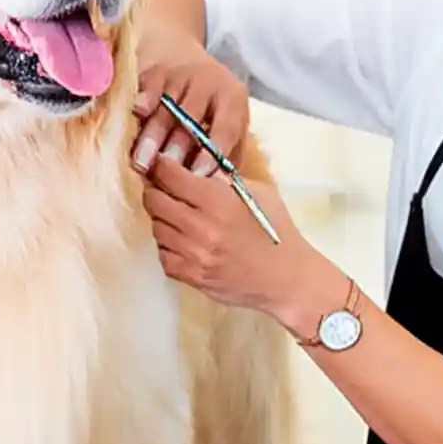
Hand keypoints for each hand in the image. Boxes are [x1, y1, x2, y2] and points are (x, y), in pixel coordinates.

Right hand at [131, 27, 250, 176]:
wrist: (183, 57)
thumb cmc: (210, 105)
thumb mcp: (230, 123)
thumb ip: (228, 154)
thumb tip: (222, 188)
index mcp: (232, 98)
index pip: (225, 128)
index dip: (212, 153)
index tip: (198, 175)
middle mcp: (208, 83)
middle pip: (191, 119)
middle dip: (176, 149)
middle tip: (164, 174)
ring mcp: (180, 75)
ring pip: (166, 109)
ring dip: (153, 136)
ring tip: (141, 163)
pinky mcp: (155, 71)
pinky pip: (147, 87)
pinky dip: (142, 100)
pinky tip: (135, 115)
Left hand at [140, 155, 337, 324]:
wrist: (287, 278)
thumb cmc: (276, 232)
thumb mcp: (258, 193)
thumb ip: (224, 179)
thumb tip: (196, 166)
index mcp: (220, 202)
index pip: (171, 177)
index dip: (162, 167)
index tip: (161, 165)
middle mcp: (203, 228)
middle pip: (155, 201)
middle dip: (156, 191)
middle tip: (163, 189)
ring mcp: (196, 255)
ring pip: (157, 229)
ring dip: (162, 220)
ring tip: (177, 217)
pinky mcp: (194, 277)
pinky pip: (163, 256)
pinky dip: (168, 247)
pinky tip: (182, 242)